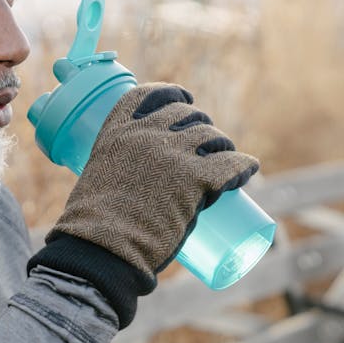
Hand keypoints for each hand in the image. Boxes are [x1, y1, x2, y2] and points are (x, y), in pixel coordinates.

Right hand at [51, 83, 258, 278]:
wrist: (103, 249)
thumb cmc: (94, 227)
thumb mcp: (98, 181)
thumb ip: (118, 174)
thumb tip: (137, 190)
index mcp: (118, 131)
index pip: (150, 94)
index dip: (173, 94)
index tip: (185, 99)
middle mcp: (146, 134)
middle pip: (187, 114)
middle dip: (201, 124)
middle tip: (208, 143)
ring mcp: (173, 153)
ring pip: (212, 137)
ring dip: (223, 145)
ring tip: (227, 159)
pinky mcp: (197, 177)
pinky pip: (231, 164)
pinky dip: (243, 166)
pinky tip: (249, 168)